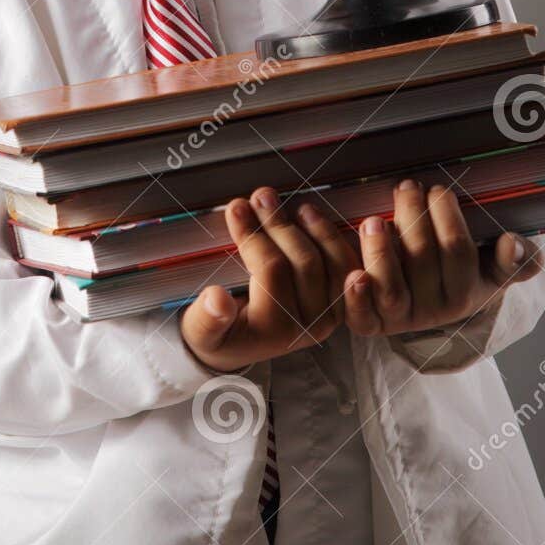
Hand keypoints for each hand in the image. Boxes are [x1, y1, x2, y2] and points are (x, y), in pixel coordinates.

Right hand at [179, 187, 362, 372]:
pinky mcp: (339, 303)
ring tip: (290, 203)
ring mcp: (329, 314)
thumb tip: (215, 299)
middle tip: (260, 196)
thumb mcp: (200, 333)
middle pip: (304, 262)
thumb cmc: (217, 334)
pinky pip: (345, 266)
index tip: (235, 208)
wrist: (239, 348)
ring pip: (331, 261)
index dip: (253, 235)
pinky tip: (314, 217)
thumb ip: (205, 319)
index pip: (271, 270)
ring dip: (313, 227)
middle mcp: (308, 325)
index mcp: (275, 329)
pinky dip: (334, 239)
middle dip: (279, 224)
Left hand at [342, 178, 544, 337]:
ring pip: (391, 287)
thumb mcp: (491, 270)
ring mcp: (400, 318)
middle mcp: (433, 309)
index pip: (458, 251)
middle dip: (412, 216)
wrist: (425, 307)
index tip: (438, 189)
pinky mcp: (371, 324)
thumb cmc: (457, 275)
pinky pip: (362, 318)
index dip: (446, 216)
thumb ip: (513, 260)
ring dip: (380, 251)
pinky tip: (352, 275)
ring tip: (373, 219)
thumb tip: (514, 244)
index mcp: (464, 293)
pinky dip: (355, 297)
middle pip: (422, 259)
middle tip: (406, 187)